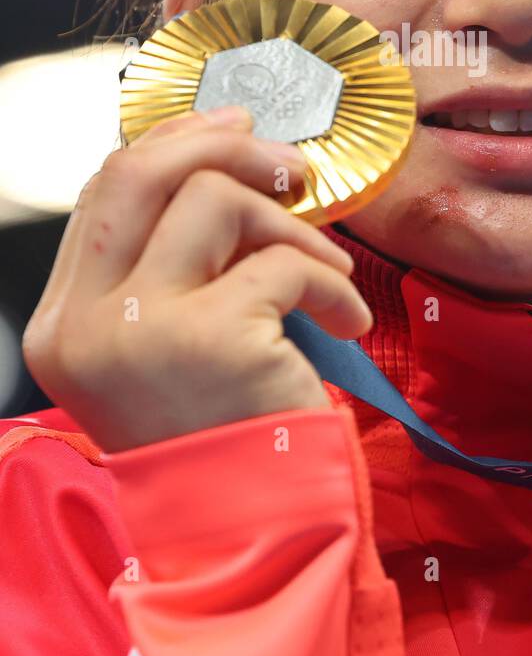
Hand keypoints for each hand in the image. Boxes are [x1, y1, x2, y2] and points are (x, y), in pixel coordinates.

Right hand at [22, 105, 371, 451]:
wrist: (252, 527)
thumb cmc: (222, 428)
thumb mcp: (171, 339)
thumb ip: (171, 259)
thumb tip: (219, 149)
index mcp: (63, 321)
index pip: (102, 193)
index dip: (172, 144)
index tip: (231, 128)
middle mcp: (83, 324)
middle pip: (138, 173)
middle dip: (224, 147)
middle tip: (290, 165)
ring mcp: (138, 330)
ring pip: (212, 200)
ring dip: (289, 225)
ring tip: (328, 275)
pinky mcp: (210, 339)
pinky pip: (279, 261)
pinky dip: (326, 281)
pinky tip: (345, 318)